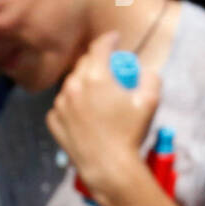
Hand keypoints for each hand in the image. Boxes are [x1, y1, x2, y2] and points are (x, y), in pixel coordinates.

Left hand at [46, 32, 158, 200]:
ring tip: (100, 99)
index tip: (115, 38)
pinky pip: (64, 105)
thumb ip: (150, 78)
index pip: (100, 47)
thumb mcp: (150, 102)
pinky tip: (88, 116)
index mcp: (96, 77)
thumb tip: (145, 72)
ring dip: (86, 84)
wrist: (108, 166)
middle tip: (112, 73)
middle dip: (99, 63)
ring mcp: (60, 104)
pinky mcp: (54, 121)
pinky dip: (74, 104)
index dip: (109, 39)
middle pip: (85, 64)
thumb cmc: (130, 133)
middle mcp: (73, 86)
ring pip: (73, 84)